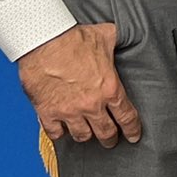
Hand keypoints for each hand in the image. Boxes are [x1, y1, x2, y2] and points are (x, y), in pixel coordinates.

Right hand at [18, 23, 140, 146]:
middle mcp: (91, 104)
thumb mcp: (106, 36)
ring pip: (82, 135)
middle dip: (110, 139)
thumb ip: (118, 41)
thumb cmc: (74, 39)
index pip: (127, 117)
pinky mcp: (47, 112)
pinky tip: (62, 131)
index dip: (132, 130)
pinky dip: (59, 133)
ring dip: (86, 136)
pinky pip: (55, 133)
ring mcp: (69, 111)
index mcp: (109, 89)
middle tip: (111, 140)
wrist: (43, 42)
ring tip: (88, 134)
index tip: (133, 136)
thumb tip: (125, 35)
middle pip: (106, 132)